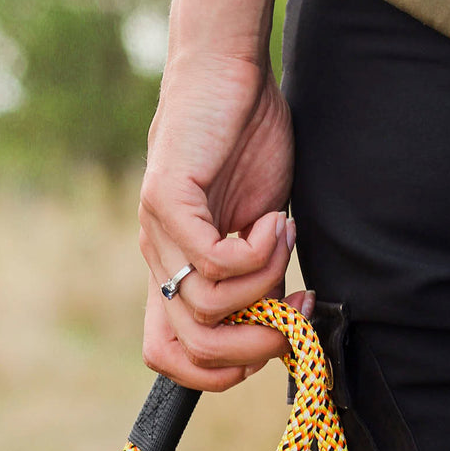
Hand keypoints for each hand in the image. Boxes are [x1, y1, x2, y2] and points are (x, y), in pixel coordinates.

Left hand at [139, 50, 309, 390]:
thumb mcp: (258, 230)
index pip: (166, 356)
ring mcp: (157, 233)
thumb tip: (281, 325)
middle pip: (190, 347)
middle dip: (253, 346)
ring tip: (280, 238)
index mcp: (174, 275)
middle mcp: (158, 262)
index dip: (214, 374)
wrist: (224, 77)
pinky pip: (210, 260)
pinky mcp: (166, 200)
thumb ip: (259, 278)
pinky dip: (255, 252)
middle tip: (292, 308)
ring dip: (263, 282)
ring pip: (206, 306)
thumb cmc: (242, 148)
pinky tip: (272, 220)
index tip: (271, 345)